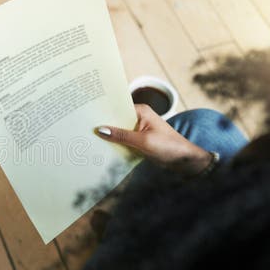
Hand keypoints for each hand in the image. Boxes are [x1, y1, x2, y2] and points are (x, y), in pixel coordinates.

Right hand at [96, 104, 211, 175]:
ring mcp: (138, 129)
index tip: (86, 116)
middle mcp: (139, 117)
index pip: (117, 109)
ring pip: (118, 131)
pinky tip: (103, 148)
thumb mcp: (143, 141)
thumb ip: (121, 135)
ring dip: (108, 136)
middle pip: (116, 119)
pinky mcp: (139, 140)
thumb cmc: (168, 147)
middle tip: (84, 129)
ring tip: (89, 139)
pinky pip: (123, 140)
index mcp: (141, 111)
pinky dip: (115, 144)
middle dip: (103, 125)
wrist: (185, 161)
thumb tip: (100, 129)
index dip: (103, 112)